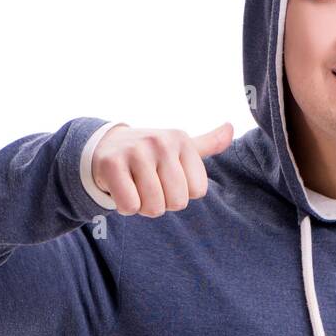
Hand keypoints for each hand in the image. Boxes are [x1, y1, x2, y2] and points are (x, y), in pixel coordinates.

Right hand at [91, 122, 233, 216]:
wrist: (104, 147)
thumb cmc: (150, 154)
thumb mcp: (179, 146)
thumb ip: (208, 144)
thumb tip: (230, 128)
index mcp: (181, 140)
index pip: (197, 191)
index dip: (181, 194)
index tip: (166, 179)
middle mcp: (161, 142)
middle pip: (177, 202)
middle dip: (162, 203)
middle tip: (148, 185)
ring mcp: (136, 151)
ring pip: (154, 206)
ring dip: (143, 206)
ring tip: (135, 187)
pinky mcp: (112, 164)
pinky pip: (130, 206)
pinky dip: (125, 207)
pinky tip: (120, 189)